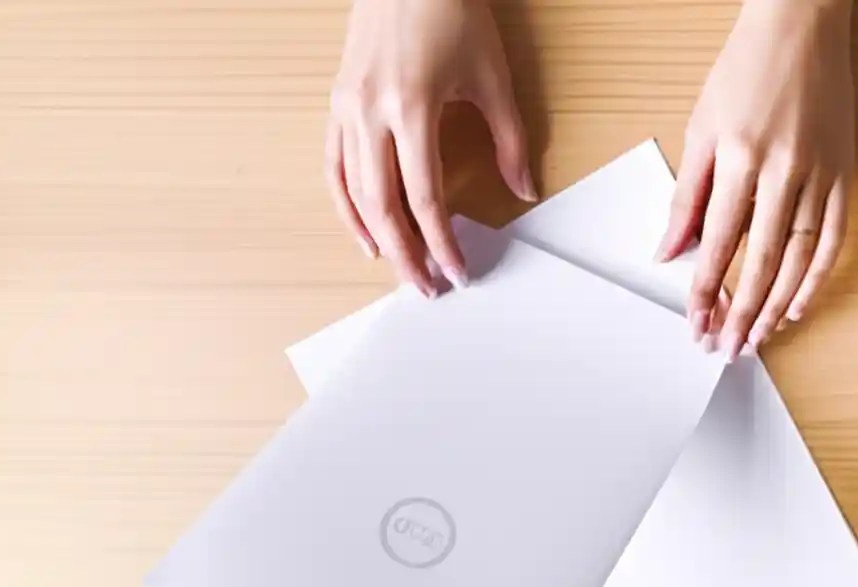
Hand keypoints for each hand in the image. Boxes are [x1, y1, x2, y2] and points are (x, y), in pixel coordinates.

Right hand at [326, 0, 536, 295]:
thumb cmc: (452, 13)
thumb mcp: (493, 77)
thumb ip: (510, 139)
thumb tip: (524, 190)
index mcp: (412, 108)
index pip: (425, 198)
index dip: (442, 242)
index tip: (458, 271)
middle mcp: (371, 113)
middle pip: (384, 205)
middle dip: (407, 254)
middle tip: (426, 288)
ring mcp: (347, 108)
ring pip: (353, 191)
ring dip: (376, 237)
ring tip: (398, 268)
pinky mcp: (336, 103)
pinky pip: (332, 166)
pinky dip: (345, 205)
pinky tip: (363, 234)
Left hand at [658, 0, 853, 359]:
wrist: (801, 26)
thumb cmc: (744, 71)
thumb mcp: (700, 128)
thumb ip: (686, 197)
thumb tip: (669, 252)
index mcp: (738, 157)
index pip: (718, 243)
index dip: (706, 291)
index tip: (695, 325)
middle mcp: (782, 170)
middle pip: (761, 260)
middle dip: (742, 311)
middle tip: (727, 347)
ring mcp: (820, 173)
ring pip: (800, 257)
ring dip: (779, 305)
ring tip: (759, 337)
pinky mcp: (844, 172)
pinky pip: (834, 237)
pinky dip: (818, 276)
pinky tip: (799, 304)